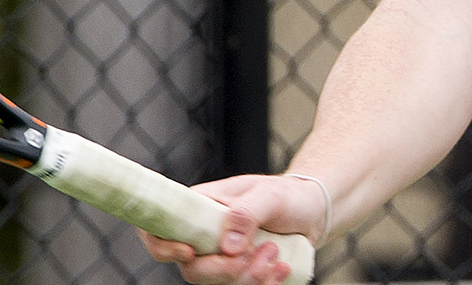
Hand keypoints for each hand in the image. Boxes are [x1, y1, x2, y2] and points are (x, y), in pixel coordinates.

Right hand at [138, 173, 325, 284]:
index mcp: (200, 208)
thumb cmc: (286, 195)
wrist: (312, 212)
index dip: (163, 246)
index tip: (190, 252)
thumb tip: (227, 245)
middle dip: (223, 269)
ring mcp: (221, 258)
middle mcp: (204, 236)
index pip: (159, 228)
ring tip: (275, 253)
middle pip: (191, 268)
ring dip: (249, 277)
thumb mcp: (270, 195)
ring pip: (218, 284)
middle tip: (253, 252)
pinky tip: (281, 269)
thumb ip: (246, 213)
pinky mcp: (240, 275)